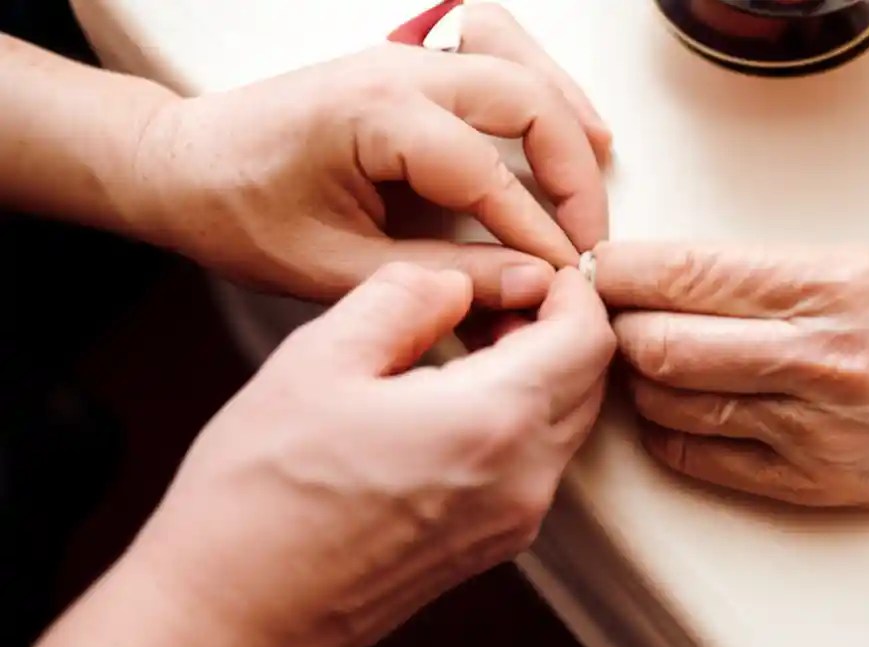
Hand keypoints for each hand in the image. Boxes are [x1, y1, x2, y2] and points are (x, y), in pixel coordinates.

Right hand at [0, 264, 614, 646]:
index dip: (569, 288)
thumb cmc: (260, 491)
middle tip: (489, 302)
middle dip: (556, 329)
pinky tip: (448, 405)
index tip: (525, 268)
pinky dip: (518, 421)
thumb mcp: (320, 358)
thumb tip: (457, 283)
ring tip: (463, 348)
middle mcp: (524, 480)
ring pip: (566, 425)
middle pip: (589, 382)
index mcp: (494, 422)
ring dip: (538, 376)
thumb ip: (405, 297)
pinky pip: (535, 465)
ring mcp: (511, 523)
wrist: (230, 615)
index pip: (589, 338)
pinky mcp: (489, 548)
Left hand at [128, 3, 610, 305]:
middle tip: (589, 239)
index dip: (541, 234)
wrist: (183, 166)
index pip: (489, 174)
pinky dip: (537, 86)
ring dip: (566, 112)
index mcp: (375, 117)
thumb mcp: (338, 269)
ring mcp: (404, 58)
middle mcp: (398, 71)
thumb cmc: (240, 212)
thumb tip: (530, 286)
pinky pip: (495, 53)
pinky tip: (558, 123)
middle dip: (572, 172)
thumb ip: (443, 278)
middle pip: (527, 99)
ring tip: (599, 167)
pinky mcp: (407, 66)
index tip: (570, 281)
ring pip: (519, 59)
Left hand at [595, 242, 868, 507]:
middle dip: (615, 327)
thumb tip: (655, 275)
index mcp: (823, 286)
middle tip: (609, 316)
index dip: (618, 270)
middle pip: (660, 345)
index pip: (683, 272)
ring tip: (648, 361)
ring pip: (671, 405)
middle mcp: (814, 358)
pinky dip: (669, 433)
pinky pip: (699, 460)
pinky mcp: (808, 482)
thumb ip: (748, 272)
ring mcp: (809, 427)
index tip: (597, 266)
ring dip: (639, 381)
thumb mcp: (847, 262)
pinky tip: (678, 409)